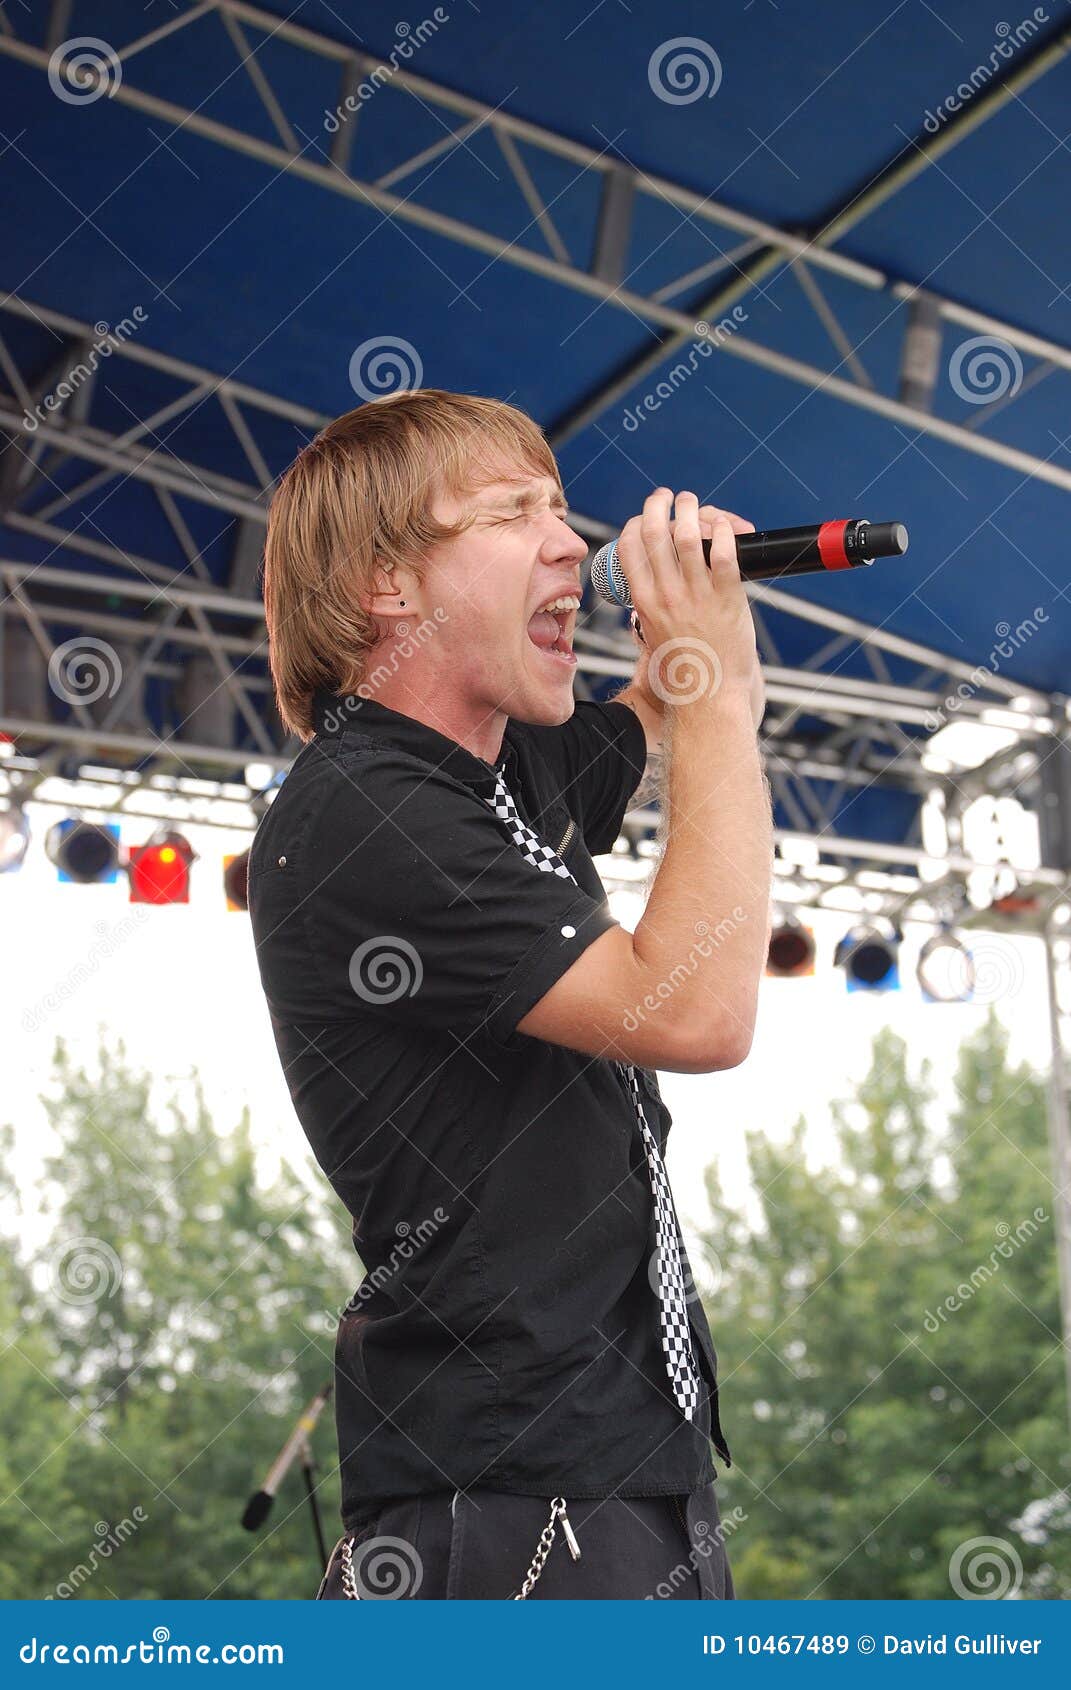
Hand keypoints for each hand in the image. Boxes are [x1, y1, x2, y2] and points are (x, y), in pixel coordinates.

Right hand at [617, 489, 756, 707]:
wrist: (708, 698)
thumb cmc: (681, 674)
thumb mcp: (651, 639)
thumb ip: (646, 614)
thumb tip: (641, 600)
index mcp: (644, 603)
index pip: (628, 548)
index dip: (634, 524)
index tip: (643, 518)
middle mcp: (667, 595)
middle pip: (655, 532)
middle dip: (658, 505)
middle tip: (666, 496)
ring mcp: (697, 595)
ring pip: (688, 535)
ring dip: (691, 509)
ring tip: (693, 503)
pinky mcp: (727, 598)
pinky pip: (724, 553)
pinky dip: (723, 531)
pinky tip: (724, 526)